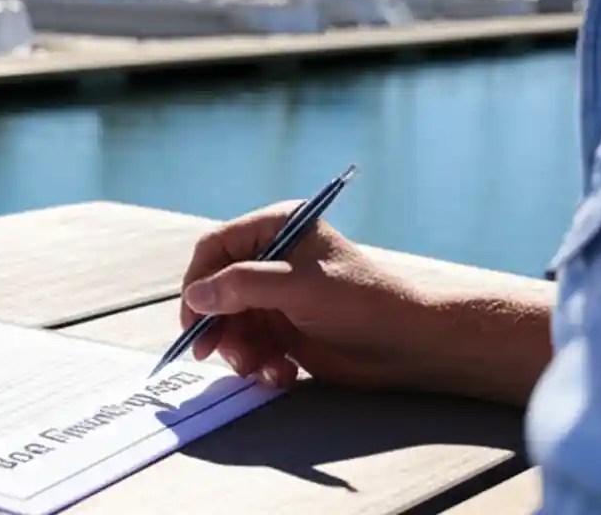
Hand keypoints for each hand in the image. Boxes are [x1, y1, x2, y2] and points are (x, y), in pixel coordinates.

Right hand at [179, 202, 434, 392]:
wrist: (408, 346)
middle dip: (216, 324)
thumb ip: (242, 286)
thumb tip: (194, 296)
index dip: (198, 282)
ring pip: (230, 322)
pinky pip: (251, 344)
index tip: (192, 318)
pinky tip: (282, 373)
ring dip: (238, 348)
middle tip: (208, 353)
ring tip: (258, 366)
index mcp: (275, 227)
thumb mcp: (298, 287)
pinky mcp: (283, 328)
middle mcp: (271, 258)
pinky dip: (259, 362)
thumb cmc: (359, 302)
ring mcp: (276, 295)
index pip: (216, 247)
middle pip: (217, 288)